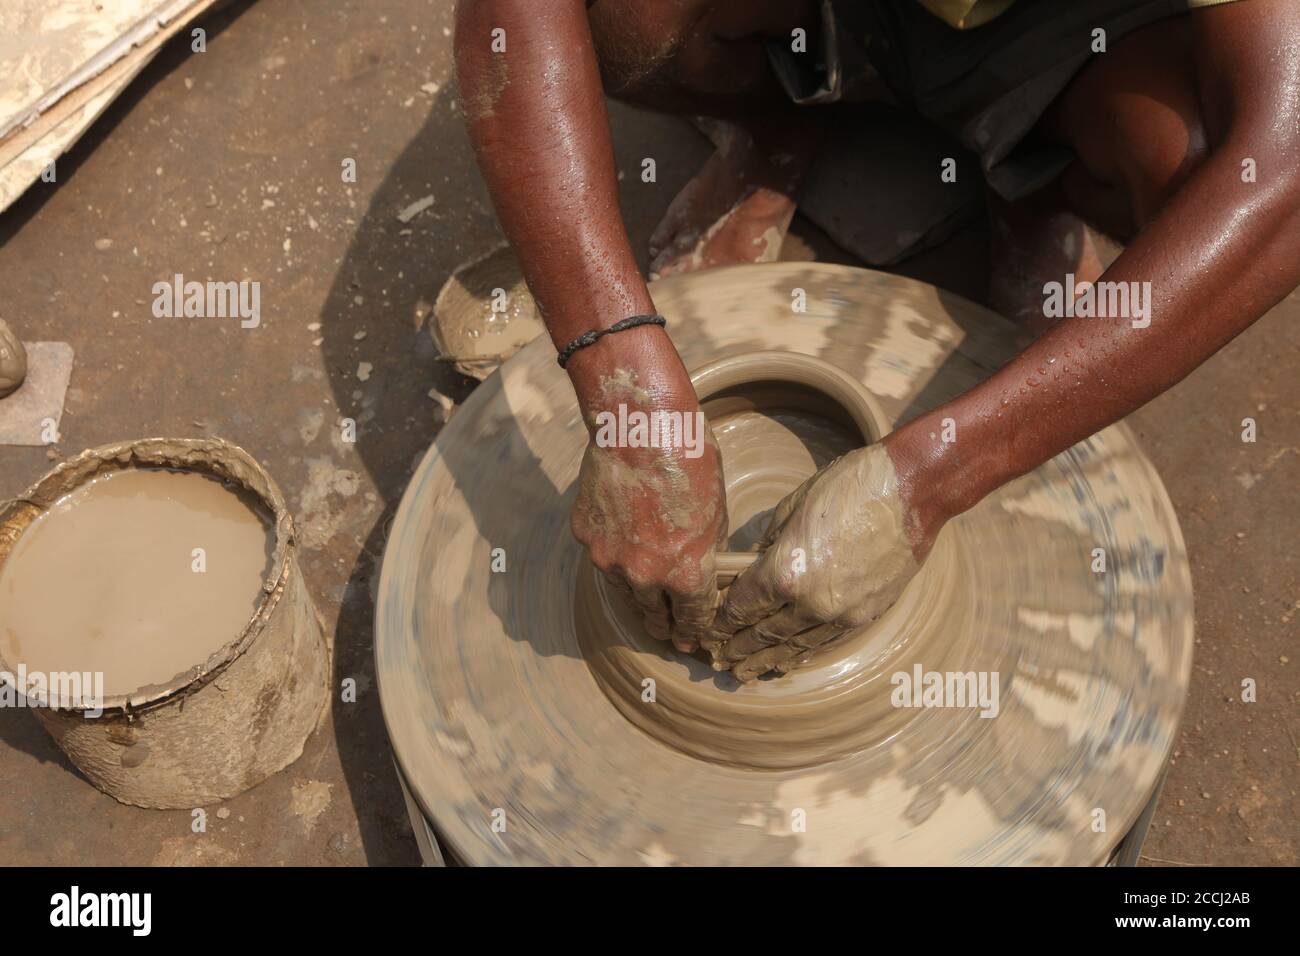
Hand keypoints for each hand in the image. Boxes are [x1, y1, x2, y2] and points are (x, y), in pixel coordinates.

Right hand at [571, 401, 727, 652]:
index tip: (691, 639)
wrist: (640, 427)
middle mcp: (645, 575)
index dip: (694, 631)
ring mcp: (610, 558)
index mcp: (686, 573)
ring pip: (625, 590)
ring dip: (636, 595)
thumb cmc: (689, 461)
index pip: (692, 618)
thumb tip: (705, 571)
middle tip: (667, 633)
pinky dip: (612, 554)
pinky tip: (621, 543)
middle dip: (663, 626)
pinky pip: (602, 556)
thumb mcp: (716, 512)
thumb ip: (706, 551)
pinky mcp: (586, 537)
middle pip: (653, 615)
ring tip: (643, 600)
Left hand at [709, 442, 937, 680]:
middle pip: (764, 633)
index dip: (721, 622)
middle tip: (717, 662)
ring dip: (767, 660)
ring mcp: (843, 612)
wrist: (912, 490)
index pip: (742, 606)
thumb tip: (753, 563)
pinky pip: (826, 641)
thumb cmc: (850, 486)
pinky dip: (802, 653)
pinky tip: (788, 660)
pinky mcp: (868, 614)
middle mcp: (811, 601)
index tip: (708, 632)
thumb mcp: (795, 506)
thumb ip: (770, 542)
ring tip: (745, 673)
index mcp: (785, 571)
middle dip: (737, 648)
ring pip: (795, 645)